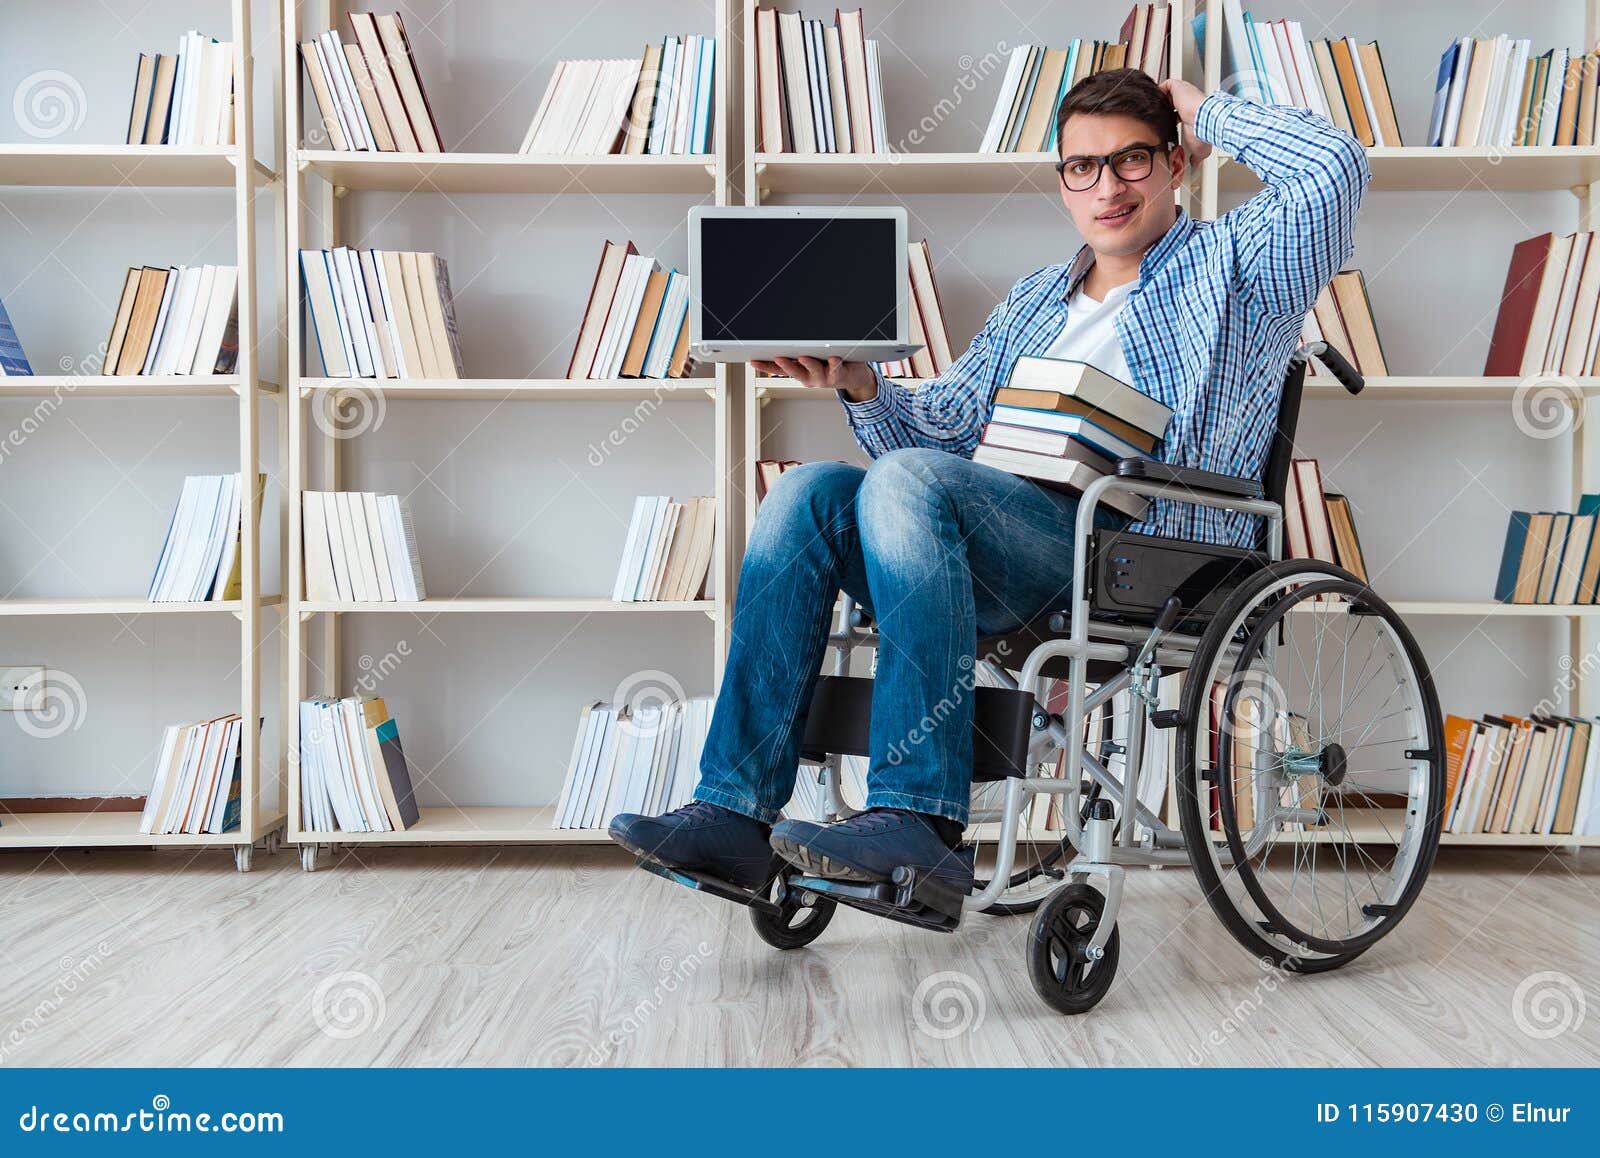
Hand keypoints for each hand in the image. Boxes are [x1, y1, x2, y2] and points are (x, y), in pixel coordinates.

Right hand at [751, 356, 877, 401]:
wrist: (855, 378)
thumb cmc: (832, 364)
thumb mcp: (812, 359)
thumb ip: (800, 351)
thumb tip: (782, 334)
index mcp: (800, 372)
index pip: (778, 369)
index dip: (765, 366)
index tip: (753, 360)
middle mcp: (809, 377)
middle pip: (794, 371)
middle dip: (785, 364)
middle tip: (777, 357)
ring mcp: (823, 377)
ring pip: (813, 370)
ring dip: (808, 363)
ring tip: (803, 357)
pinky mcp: (838, 374)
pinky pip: (836, 368)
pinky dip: (834, 362)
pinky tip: (833, 357)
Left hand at [1159, 77, 1211, 165]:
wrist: (1205, 120)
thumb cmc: (1203, 132)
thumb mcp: (1200, 149)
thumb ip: (1197, 157)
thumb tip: (1196, 165)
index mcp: (1193, 112)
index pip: (1178, 113)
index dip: (1170, 117)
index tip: (1163, 125)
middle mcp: (1188, 101)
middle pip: (1171, 101)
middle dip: (1162, 108)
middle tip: (1153, 117)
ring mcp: (1183, 92)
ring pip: (1167, 93)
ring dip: (1159, 99)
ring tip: (1149, 109)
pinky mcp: (1178, 86)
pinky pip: (1165, 84)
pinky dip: (1158, 90)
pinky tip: (1153, 101)